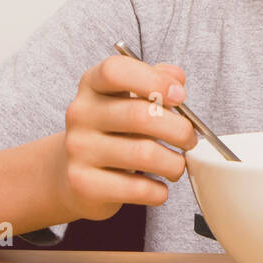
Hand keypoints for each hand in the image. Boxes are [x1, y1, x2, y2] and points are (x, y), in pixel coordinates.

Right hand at [59, 53, 198, 220]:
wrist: (72, 174)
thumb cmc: (112, 131)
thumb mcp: (129, 99)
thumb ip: (155, 81)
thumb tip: (177, 78)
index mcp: (92, 85)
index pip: (116, 71)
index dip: (154, 81)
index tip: (180, 96)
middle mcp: (80, 114)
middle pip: (140, 115)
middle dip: (179, 130)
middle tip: (190, 140)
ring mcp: (78, 150)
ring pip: (144, 154)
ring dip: (174, 163)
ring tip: (176, 166)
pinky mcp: (83, 184)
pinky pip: (136, 188)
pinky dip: (158, 191)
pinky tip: (158, 188)